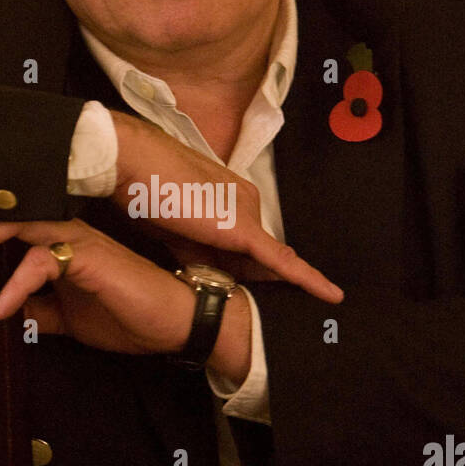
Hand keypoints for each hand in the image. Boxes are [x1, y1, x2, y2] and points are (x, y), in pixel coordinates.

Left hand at [0, 216, 252, 379]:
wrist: (179, 324)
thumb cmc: (130, 315)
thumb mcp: (70, 319)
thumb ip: (42, 309)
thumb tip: (8, 311)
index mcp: (61, 242)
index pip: (11, 220)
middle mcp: (68, 233)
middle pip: (9, 210)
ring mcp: (80, 242)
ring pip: (22, 221)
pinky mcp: (92, 258)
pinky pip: (44, 260)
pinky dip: (16, 282)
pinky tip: (1, 308)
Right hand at [111, 111, 342, 304]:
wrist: (133, 163)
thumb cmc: (142, 189)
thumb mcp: (169, 228)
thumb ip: (191, 251)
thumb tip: (201, 276)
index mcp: (228, 195)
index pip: (240, 242)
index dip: (239, 269)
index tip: (239, 286)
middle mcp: (243, 201)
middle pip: (252, 256)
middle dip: (250, 281)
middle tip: (261, 302)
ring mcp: (246, 214)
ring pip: (261, 263)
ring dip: (264, 286)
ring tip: (300, 299)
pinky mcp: (244, 231)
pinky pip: (281, 262)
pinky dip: (308, 280)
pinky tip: (330, 296)